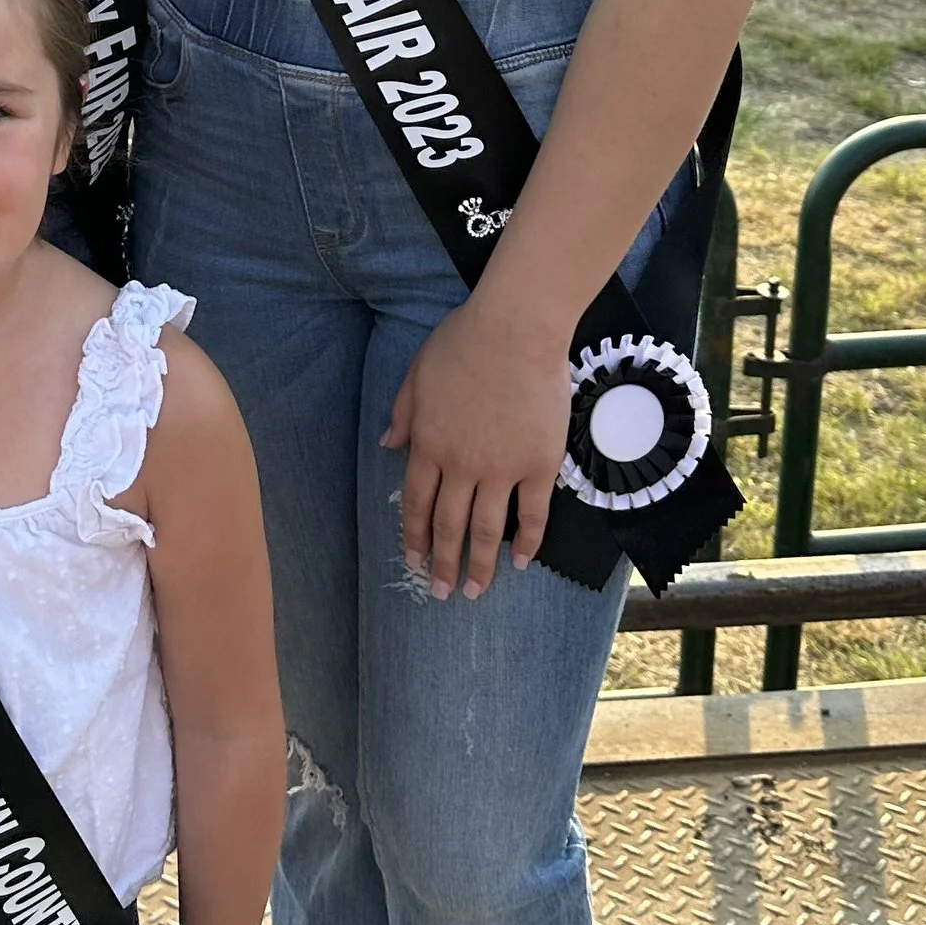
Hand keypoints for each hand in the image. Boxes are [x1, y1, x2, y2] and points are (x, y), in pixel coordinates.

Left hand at [381, 298, 569, 599]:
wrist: (515, 330)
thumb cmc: (463, 342)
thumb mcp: (416, 373)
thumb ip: (402, 413)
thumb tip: (387, 446)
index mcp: (428, 444)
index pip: (417, 502)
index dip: (415, 537)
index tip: (414, 564)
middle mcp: (461, 465)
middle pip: (449, 525)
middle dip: (442, 564)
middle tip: (442, 594)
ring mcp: (501, 468)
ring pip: (486, 529)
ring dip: (479, 565)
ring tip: (475, 591)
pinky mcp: (538, 464)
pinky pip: (532, 513)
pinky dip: (527, 542)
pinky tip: (523, 562)